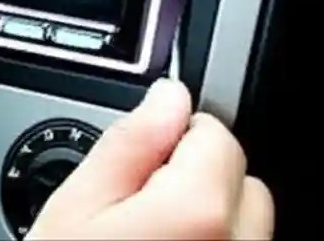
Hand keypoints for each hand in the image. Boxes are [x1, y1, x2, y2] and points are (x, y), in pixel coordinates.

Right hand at [28, 79, 273, 239]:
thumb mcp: (76, 207)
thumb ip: (128, 144)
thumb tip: (166, 97)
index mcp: (197, 210)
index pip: (213, 133)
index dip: (170, 140)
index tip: (138, 167)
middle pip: (242, 180)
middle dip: (198, 182)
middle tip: (137, 210)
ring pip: (248, 224)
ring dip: (211, 220)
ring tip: (151, 239)